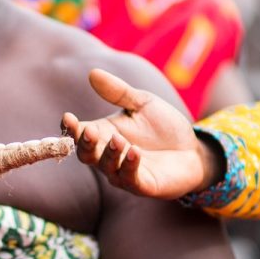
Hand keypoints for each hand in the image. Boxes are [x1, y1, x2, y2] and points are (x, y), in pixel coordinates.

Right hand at [61, 69, 218, 199]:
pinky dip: (130, 166)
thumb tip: (93, 73)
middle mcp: (109, 157)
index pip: (80, 134)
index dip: (71, 128)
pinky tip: (135, 152)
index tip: (67, 118)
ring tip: (118, 140)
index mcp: (104, 134)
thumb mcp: (143, 104)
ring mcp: (124, 173)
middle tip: (88, 131)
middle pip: (87, 155)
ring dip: (110, 154)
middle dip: (85, 144)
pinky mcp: (143, 185)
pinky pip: (131, 179)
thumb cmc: (164, 127)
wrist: (193, 149)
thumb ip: (118, 92)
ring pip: (108, 168)